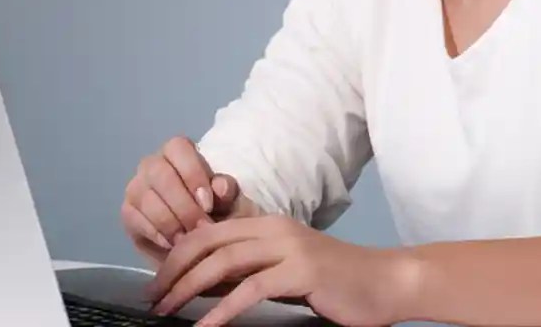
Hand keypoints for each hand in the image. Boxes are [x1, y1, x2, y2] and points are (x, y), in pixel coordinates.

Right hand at [121, 136, 260, 264]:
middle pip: (160, 173)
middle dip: (183, 205)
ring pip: (146, 197)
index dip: (192, 174)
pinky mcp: (128, 211)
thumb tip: (221, 187)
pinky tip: (171, 244)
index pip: (178, 148)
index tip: (209, 205)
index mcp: (179, 152)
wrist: (199, 246)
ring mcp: (137, 187)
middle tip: (201, 228)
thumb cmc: (218, 214)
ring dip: (170, 222)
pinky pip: (134, 217)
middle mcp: (153, 164)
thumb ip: (229, 192)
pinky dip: (155, 232)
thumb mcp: (233, 204)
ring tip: (188, 240)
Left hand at [145, 215, 417, 325]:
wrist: (387, 283)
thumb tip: (206, 288)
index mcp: (266, 224)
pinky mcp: (301, 270)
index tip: (158, 281)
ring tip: (168, 309)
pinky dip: (222, 310)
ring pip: (223, 262)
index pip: (208, 233)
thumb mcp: (287, 271)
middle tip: (153, 297)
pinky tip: (205, 326)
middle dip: (173, 270)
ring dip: (188, 288)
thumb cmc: (337, 283)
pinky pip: (250, 290)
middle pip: (207, 243)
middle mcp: (273, 228)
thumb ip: (251, 272)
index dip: (177, 255)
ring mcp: (288, 246)